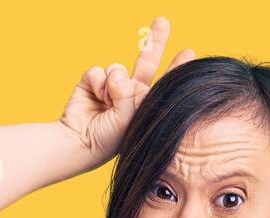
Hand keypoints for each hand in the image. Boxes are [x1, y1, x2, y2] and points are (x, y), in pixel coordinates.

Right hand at [59, 16, 194, 170]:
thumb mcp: (127, 120)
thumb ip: (127, 95)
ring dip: (112, 82)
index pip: (164, 83)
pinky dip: (96, 81)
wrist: (79, 143)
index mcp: (144, 106)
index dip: (176, 67)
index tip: (189, 52)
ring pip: (117, 67)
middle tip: (163, 21)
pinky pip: (98, 71)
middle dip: (154, 42)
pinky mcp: (92, 82)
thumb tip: (117, 73)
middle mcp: (130, 94)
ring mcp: (111, 87)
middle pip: (146, 63)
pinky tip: (95, 96)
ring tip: (106, 101)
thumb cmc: (108, 139)